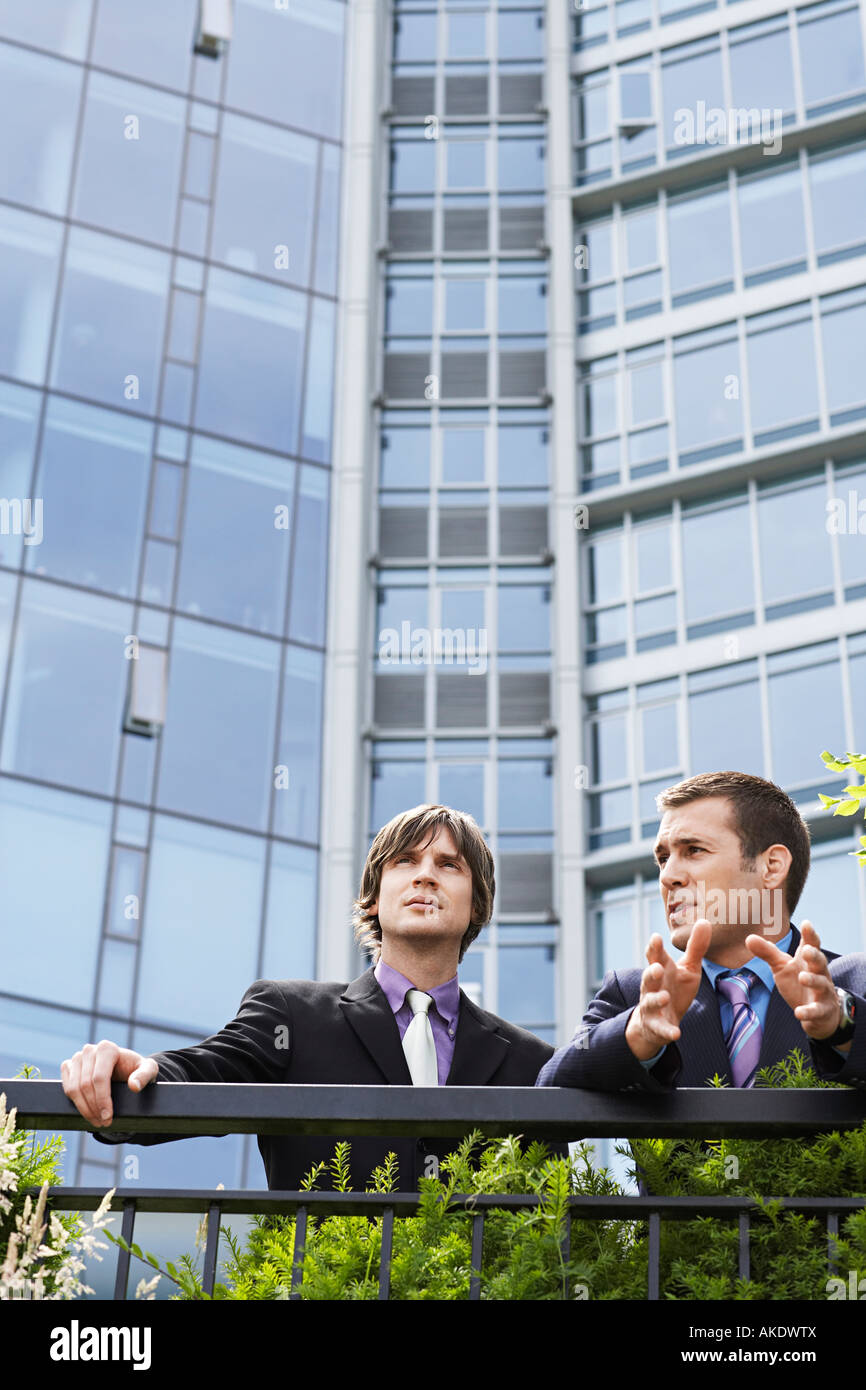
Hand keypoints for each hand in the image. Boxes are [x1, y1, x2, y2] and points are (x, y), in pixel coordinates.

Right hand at [61, 1041, 158, 1126]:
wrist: (124, 1068)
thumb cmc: (136, 1069)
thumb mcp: (148, 1070)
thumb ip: (144, 1076)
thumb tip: (133, 1086)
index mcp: (107, 1048)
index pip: (99, 1078)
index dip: (102, 1100)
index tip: (108, 1117)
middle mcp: (90, 1050)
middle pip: (85, 1085)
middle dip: (94, 1108)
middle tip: (103, 1123)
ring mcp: (77, 1058)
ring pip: (74, 1089)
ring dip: (84, 1109)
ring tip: (96, 1121)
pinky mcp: (69, 1066)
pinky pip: (66, 1088)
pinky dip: (75, 1103)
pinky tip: (87, 1111)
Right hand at [625, 919, 711, 1060]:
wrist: (659, 1020)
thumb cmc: (674, 988)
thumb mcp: (687, 968)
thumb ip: (695, 948)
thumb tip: (704, 921)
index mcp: (660, 969)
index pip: (654, 956)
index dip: (654, 947)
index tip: (656, 938)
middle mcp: (652, 986)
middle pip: (648, 977)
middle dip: (651, 972)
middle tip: (657, 967)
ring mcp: (652, 1006)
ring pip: (649, 1002)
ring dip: (655, 999)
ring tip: (664, 997)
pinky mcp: (657, 1026)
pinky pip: (661, 1029)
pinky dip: (667, 1031)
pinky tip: (676, 1034)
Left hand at [745, 921, 847, 1046]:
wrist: (818, 1014)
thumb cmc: (798, 983)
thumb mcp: (782, 967)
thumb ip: (768, 953)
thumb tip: (749, 938)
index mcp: (808, 961)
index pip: (812, 945)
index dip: (810, 935)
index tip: (807, 923)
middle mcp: (819, 974)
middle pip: (820, 962)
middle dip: (814, 955)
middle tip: (806, 950)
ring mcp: (823, 993)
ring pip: (822, 984)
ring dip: (813, 980)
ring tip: (803, 977)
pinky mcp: (822, 1011)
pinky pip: (817, 1011)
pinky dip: (808, 1011)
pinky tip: (798, 1012)